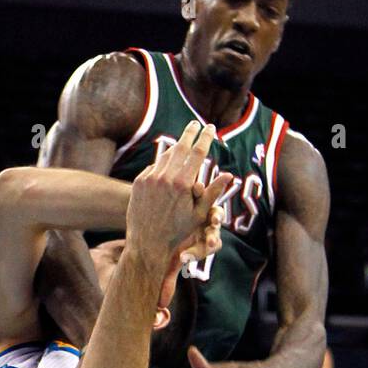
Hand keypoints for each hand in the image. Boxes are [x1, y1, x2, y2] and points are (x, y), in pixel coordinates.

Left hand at [127, 120, 232, 262]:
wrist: (147, 244)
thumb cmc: (178, 232)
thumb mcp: (199, 214)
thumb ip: (212, 192)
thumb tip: (229, 175)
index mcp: (183, 183)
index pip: (198, 152)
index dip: (206, 137)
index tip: (211, 128)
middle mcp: (165, 177)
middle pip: (180, 146)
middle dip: (189, 132)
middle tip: (195, 123)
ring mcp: (150, 178)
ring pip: (166, 155)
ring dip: (176, 147)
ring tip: (183, 141)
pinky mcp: (139, 182)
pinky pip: (154, 167)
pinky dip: (163, 164)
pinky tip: (168, 163)